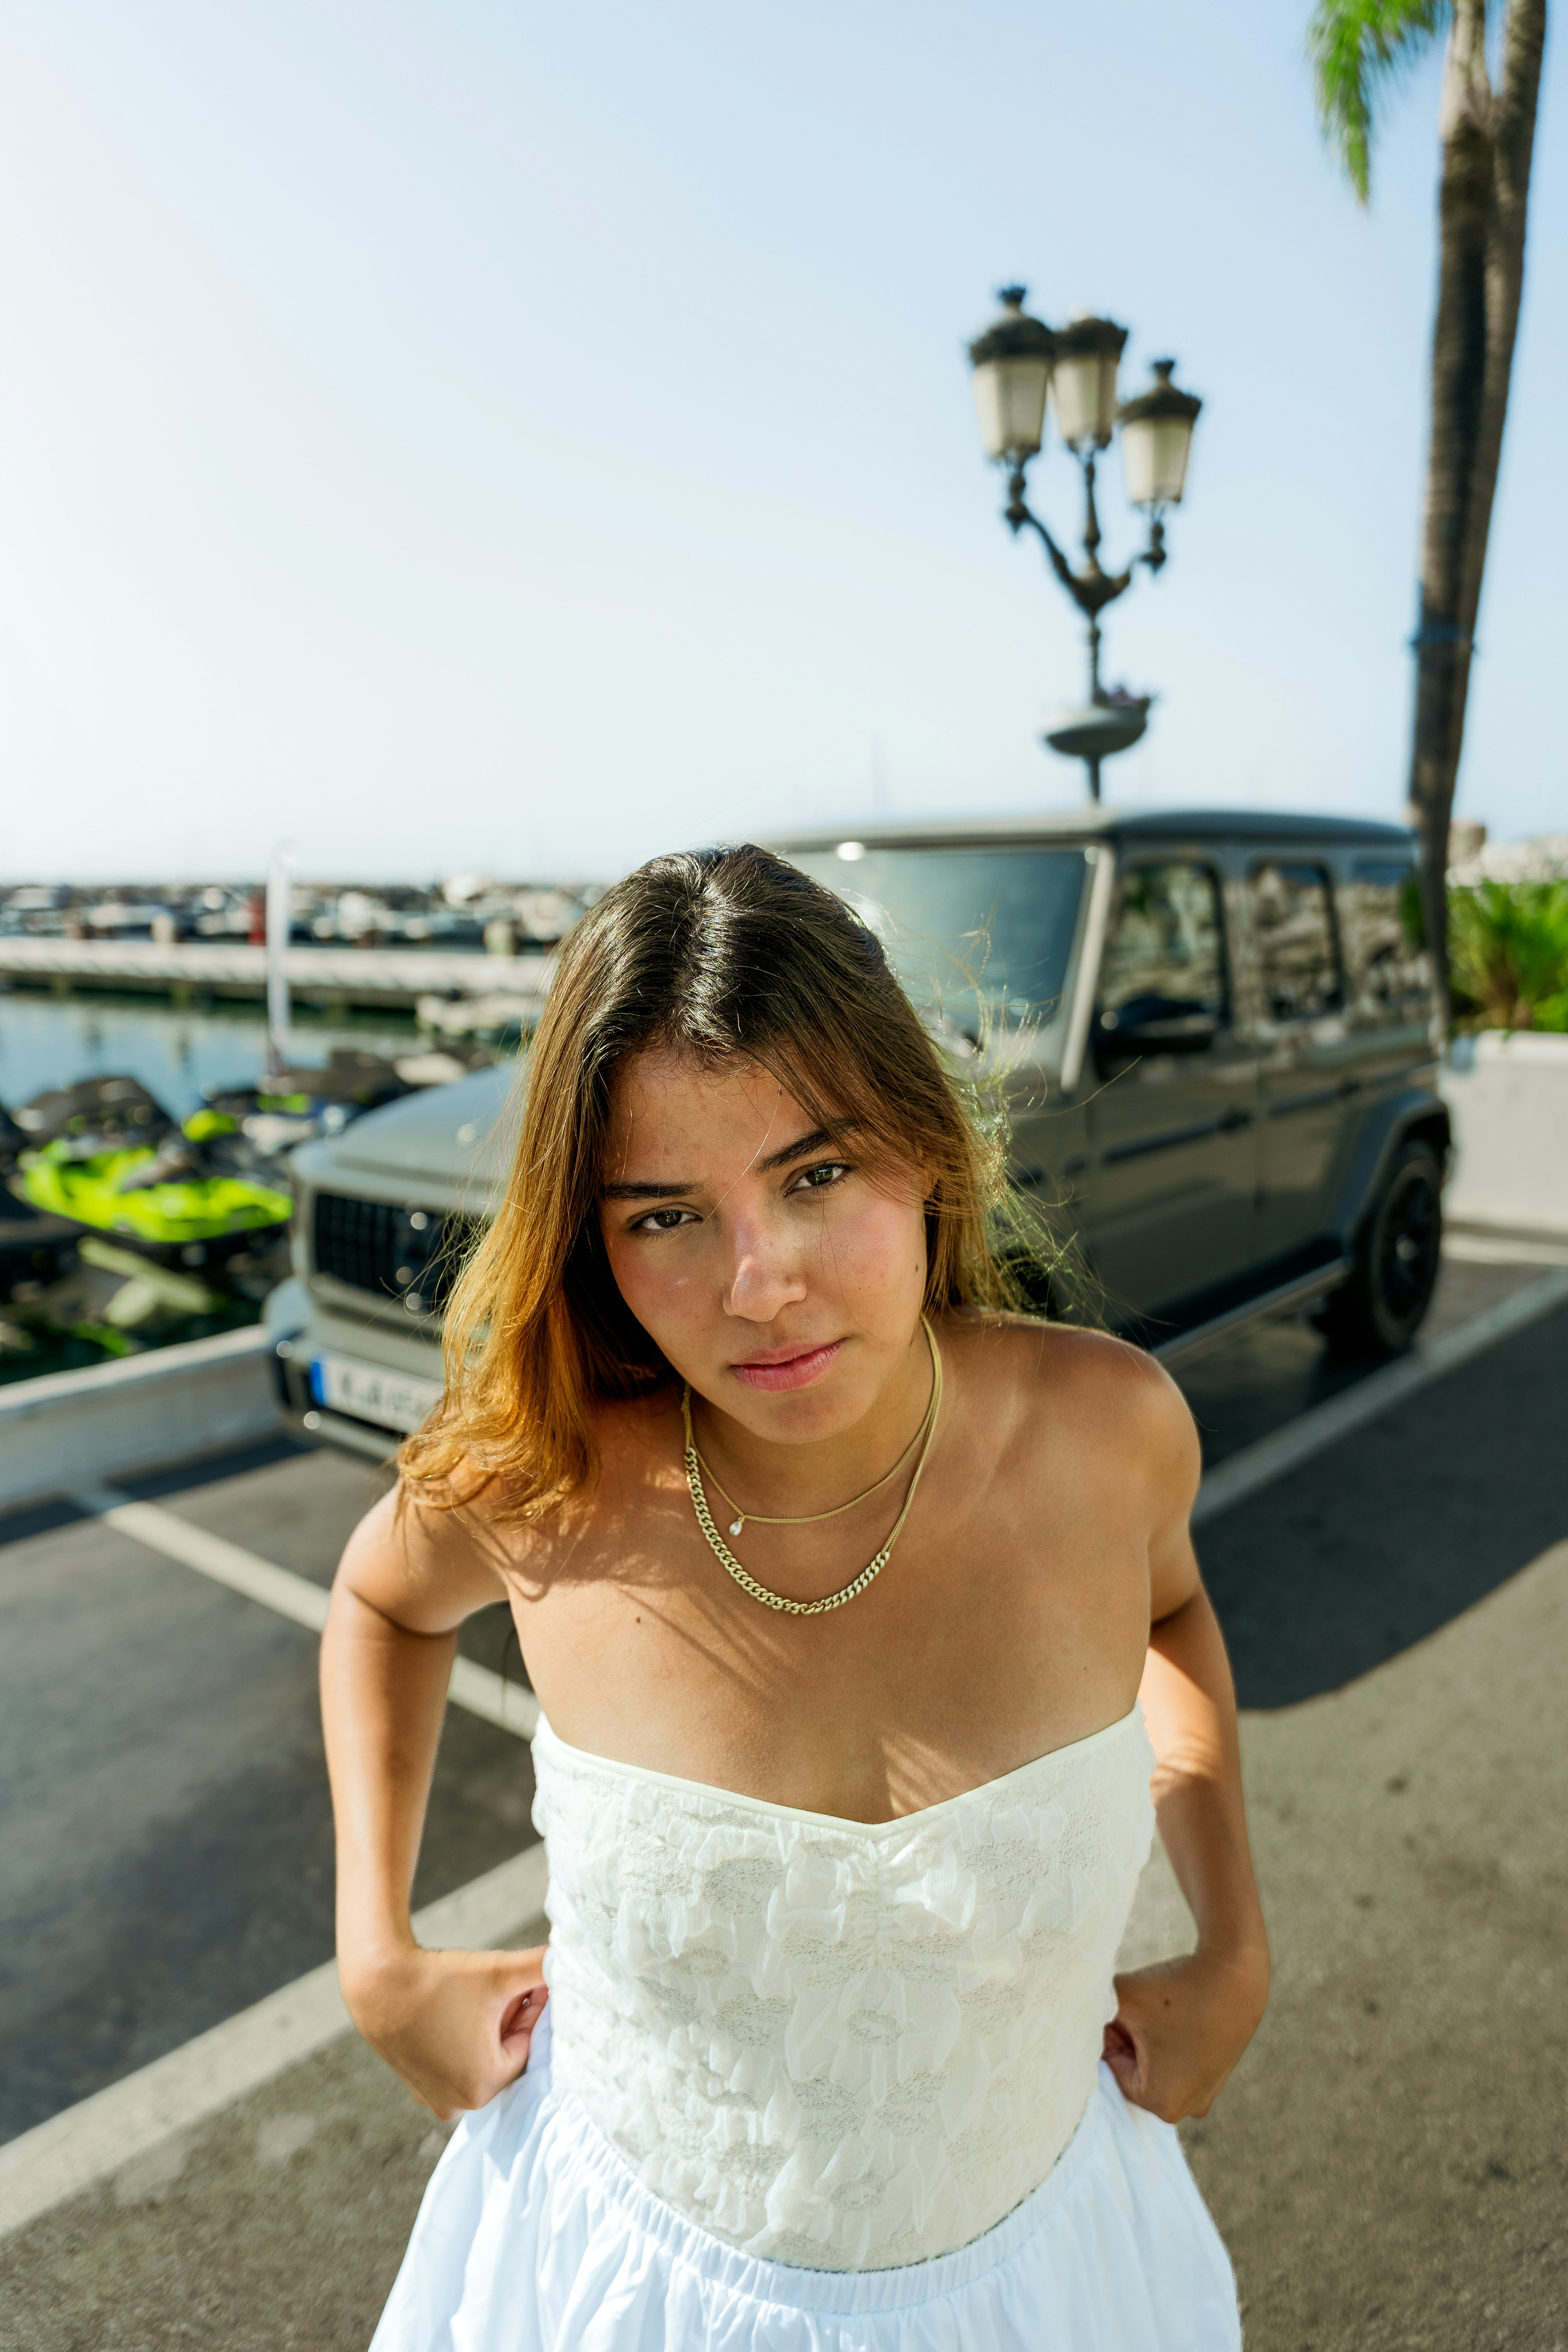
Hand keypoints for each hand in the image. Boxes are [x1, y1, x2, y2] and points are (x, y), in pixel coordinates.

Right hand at [344, 1942, 548, 2120]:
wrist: (378, 1981)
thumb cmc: (440, 1980)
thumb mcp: (499, 1972)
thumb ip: (542, 1966)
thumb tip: (571, 1955)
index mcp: (484, 2086)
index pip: (528, 2047)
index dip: (536, 2011)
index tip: (538, 1982)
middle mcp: (460, 2103)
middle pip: (505, 2055)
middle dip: (514, 2020)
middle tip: (516, 1985)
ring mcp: (435, 2097)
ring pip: (482, 2057)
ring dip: (492, 2026)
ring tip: (489, 1991)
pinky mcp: (418, 2085)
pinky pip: (457, 2063)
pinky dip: (466, 2037)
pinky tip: (464, 2006)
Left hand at [1102, 1944, 1267, 2123]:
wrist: (1236, 1970)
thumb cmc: (1177, 1988)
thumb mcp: (1122, 1998)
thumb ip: (1088, 2010)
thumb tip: (1069, 2018)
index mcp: (1161, 2103)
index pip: (1111, 2070)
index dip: (1109, 2035)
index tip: (1118, 2009)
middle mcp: (1186, 2109)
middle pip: (1133, 2072)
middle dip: (1127, 2041)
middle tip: (1135, 2008)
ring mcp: (1206, 2095)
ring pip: (1154, 2066)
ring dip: (1146, 2040)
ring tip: (1155, 2010)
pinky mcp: (1217, 2077)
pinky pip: (1177, 2063)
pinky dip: (1168, 2041)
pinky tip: (1173, 2015)